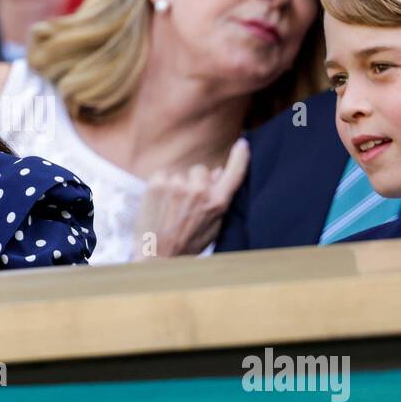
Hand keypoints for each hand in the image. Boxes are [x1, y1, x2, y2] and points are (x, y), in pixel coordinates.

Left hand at [131, 138, 249, 259]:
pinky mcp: (157, 184)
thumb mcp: (212, 226)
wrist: (157, 257)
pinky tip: (159, 204)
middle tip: (186, 204)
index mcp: (217, 202)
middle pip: (200, 170)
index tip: (242, 144)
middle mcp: (199, 191)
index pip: (234, 174)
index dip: (240, 157)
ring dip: (176, 186)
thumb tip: (218, 171)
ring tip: (170, 209)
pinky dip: (160, 185)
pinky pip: (162, 174)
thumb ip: (218, 199)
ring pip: (180, 174)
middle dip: (195, 181)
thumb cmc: (187, 243)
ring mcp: (177, 186)